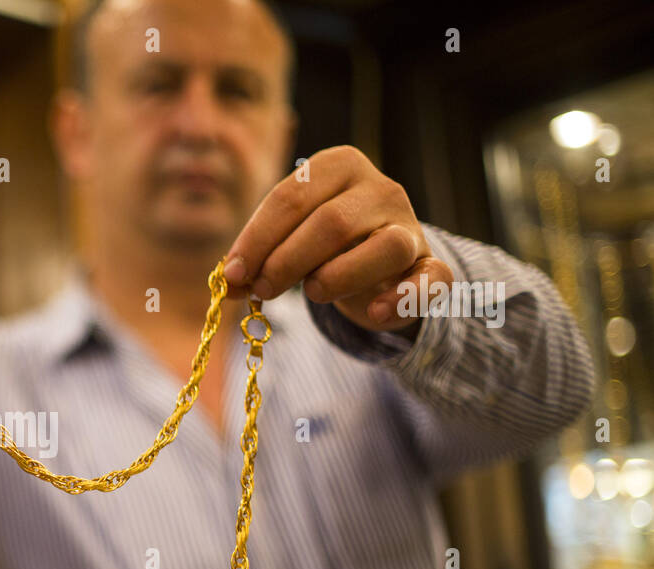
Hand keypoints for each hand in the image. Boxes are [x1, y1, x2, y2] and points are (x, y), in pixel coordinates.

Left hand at [222, 145, 451, 336]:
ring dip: (339, 276)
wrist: (376, 264)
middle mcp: (380, 188)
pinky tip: (374, 311)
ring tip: (312, 293)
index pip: (291, 197)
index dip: (257, 239)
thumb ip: (257, 259)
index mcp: (338, 167)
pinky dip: (403, 297)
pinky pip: (430, 279)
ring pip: (385, 246)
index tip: (233, 274)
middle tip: (263, 290)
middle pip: (331, 222)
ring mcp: (410, 226)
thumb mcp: (286, 242)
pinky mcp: (431, 264)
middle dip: (288, 261)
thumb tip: (226, 284)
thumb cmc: (322, 246)